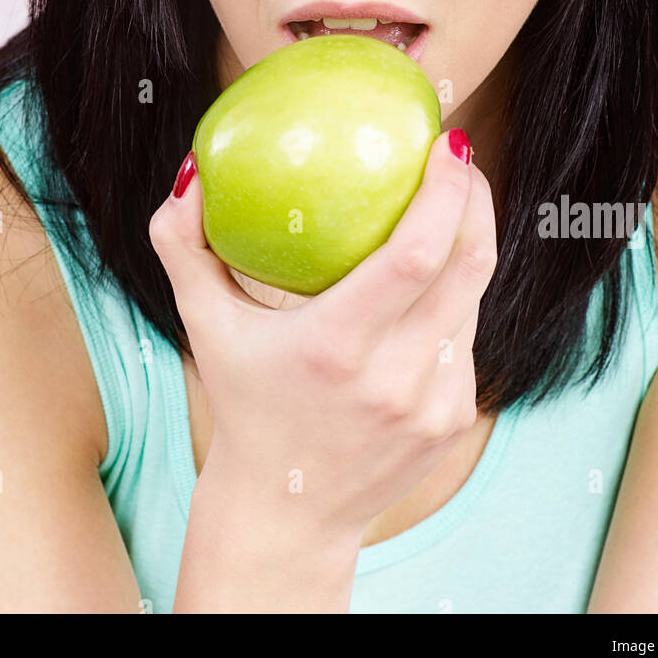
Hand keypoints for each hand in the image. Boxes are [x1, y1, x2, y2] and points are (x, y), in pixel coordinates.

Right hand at [148, 128, 496, 541]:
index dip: (445, 193)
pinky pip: (468, 334)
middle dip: (474, 197)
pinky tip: (435, 271)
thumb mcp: (202, 326)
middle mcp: (395, 378)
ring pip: (475, 297)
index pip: (416, 256)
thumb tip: (189, 174)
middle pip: (469, 266)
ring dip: (469, 240)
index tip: (446, 142)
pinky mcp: (453, 419)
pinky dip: (457, 294)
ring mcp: (433, 403)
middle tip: (455, 154)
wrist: (286, 515)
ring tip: (450, 199)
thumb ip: (182, 247)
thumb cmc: (243, 405)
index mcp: (336, 347)